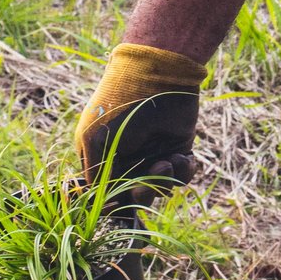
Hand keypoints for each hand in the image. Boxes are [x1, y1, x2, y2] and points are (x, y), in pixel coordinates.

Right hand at [75, 42, 204, 190]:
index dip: (116, 203)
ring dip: (165, 181)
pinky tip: (185, 158)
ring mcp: (152, 154)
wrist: (158, 72)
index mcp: (102, 156)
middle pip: (135, 196)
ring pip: (160, 189)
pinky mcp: (176, 149)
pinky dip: (184, 172)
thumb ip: (96, 175)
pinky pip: (181, 175)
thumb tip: (102, 204)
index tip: (123, 207)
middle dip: (144, 193)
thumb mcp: (97, 140)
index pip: (106, 192)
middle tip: (150, 179)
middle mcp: (127, 158)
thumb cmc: (120, 104)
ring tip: (169, 161)